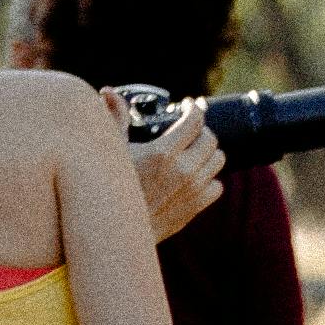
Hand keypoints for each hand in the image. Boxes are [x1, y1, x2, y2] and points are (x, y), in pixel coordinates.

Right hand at [116, 89, 224, 237]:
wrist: (114, 233)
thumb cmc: (106, 189)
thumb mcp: (109, 152)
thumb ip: (114, 119)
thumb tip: (109, 92)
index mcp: (162, 153)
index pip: (195, 121)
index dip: (193, 109)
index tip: (188, 106)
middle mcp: (182, 171)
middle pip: (211, 139)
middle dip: (201, 130)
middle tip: (190, 130)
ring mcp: (192, 191)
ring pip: (218, 161)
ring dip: (208, 153)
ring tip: (194, 151)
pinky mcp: (194, 208)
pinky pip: (217, 187)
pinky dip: (209, 179)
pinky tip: (195, 176)